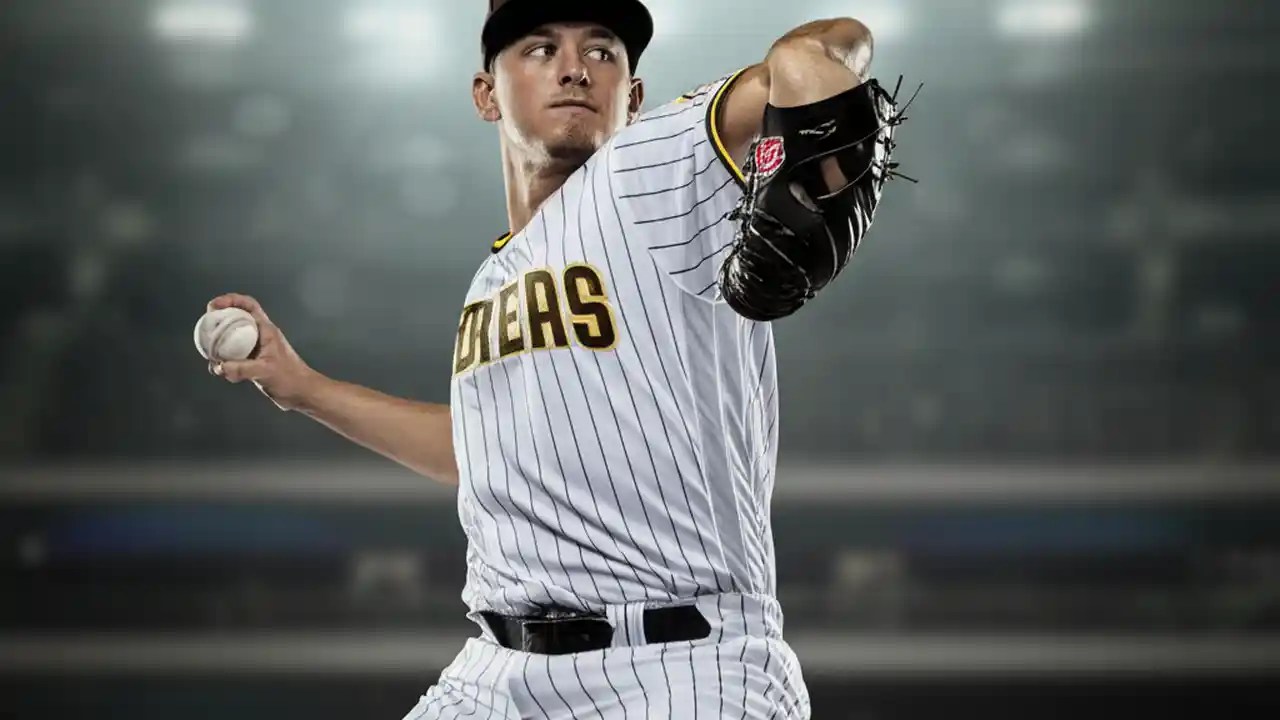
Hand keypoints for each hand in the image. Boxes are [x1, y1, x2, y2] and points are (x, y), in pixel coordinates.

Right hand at [205, 293, 322, 411]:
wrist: (302, 394)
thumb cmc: (291, 378)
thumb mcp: (265, 371)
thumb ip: (241, 369)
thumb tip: (219, 367)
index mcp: (266, 330)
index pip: (249, 306)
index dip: (231, 300)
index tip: (214, 305)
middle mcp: (260, 337)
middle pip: (236, 320)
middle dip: (220, 321)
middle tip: (206, 327)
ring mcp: (256, 350)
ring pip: (232, 340)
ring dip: (219, 344)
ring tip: (209, 352)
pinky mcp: (253, 364)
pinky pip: (233, 357)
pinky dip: (224, 362)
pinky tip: (220, 371)